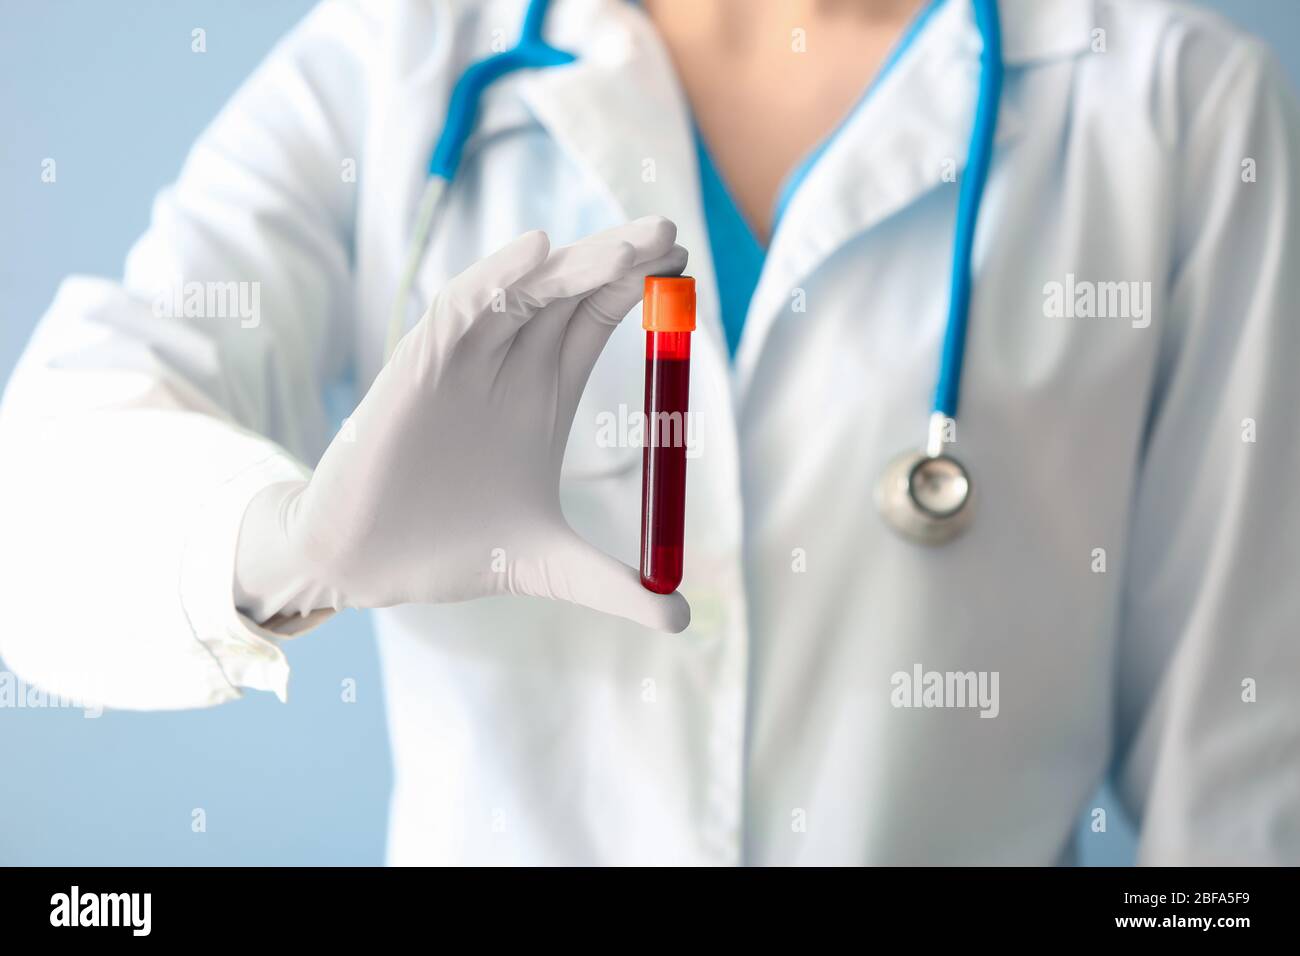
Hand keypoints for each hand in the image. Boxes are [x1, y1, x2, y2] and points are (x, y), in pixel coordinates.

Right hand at [234, 217, 689, 631]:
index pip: (593, 321)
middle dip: (619, 261)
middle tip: (670, 234)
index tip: (684, 269)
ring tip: (631, 245)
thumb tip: (682, 620)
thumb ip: (612, 585)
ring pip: (524, 292)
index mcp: (542, 395)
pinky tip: (538, 252)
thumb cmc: (449, 548)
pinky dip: (498, 278)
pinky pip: (462, 308)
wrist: (362, 564)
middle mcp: (507, 367)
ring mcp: (463, 362)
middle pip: (569, 293)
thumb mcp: (548, 565)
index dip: (636, 290)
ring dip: (574, 264)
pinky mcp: (419, 368)